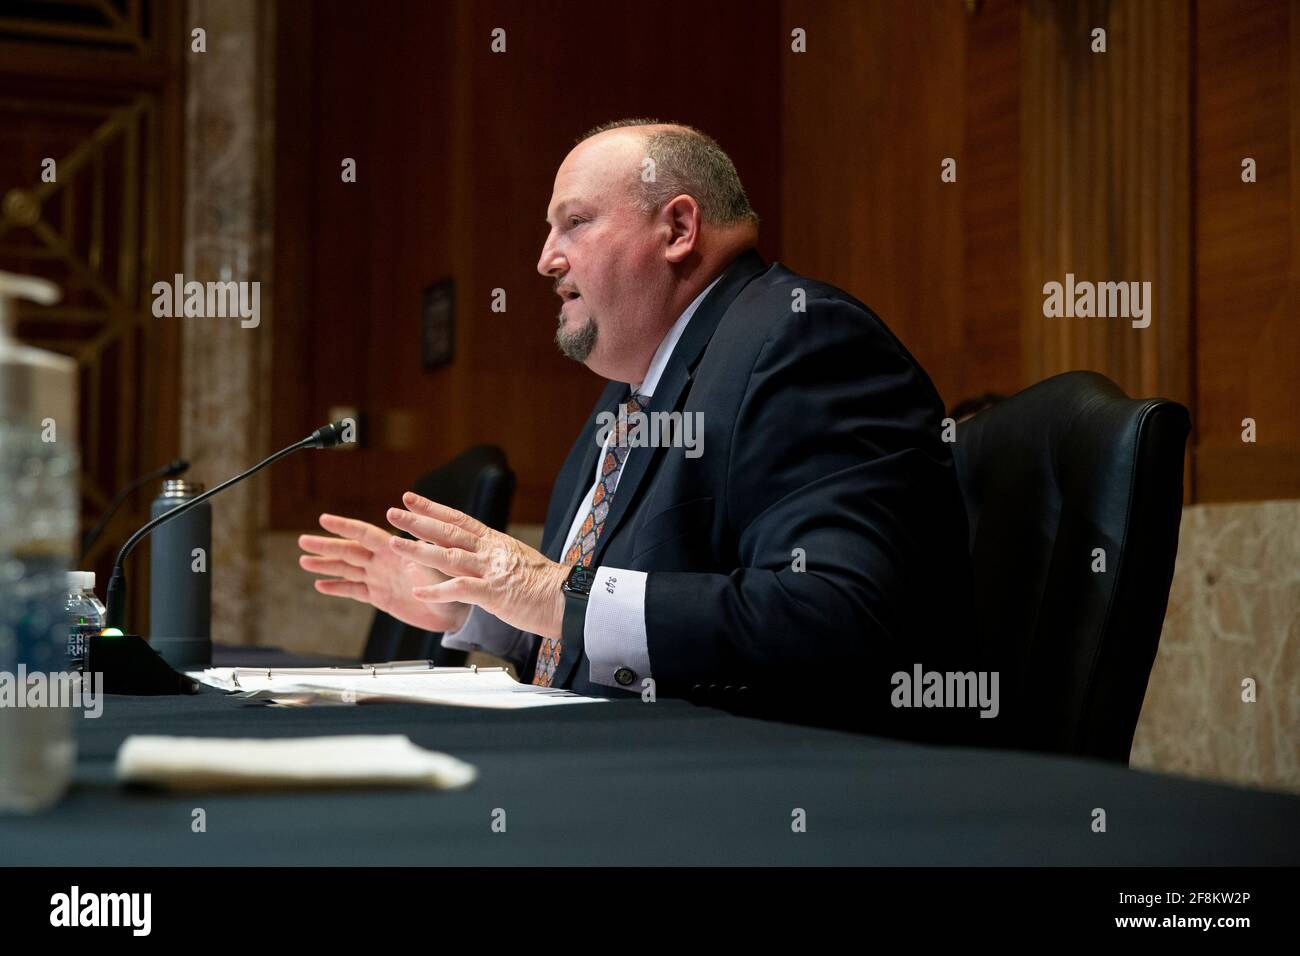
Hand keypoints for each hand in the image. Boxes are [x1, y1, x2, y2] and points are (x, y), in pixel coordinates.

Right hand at [298, 513, 470, 633]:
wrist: (458, 609)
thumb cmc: (453, 581)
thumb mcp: (438, 563)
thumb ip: (417, 552)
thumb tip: (395, 540)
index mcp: (396, 549)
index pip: (365, 534)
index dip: (345, 526)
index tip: (324, 519)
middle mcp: (384, 561)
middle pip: (349, 550)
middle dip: (326, 546)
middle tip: (302, 540)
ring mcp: (380, 578)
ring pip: (347, 569)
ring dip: (326, 565)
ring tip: (303, 561)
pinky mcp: (381, 597)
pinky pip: (354, 591)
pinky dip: (337, 588)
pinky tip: (320, 585)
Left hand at [384, 492, 568, 639]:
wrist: (569, 599)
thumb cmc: (546, 586)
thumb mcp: (517, 562)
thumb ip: (493, 557)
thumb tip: (474, 555)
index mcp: (496, 542)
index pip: (459, 519)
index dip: (433, 508)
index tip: (411, 499)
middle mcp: (491, 552)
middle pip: (448, 532)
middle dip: (417, 522)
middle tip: (393, 512)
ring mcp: (492, 571)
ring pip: (448, 556)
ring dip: (418, 551)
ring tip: (394, 545)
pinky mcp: (495, 593)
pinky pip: (460, 590)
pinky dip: (437, 591)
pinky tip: (418, 592)